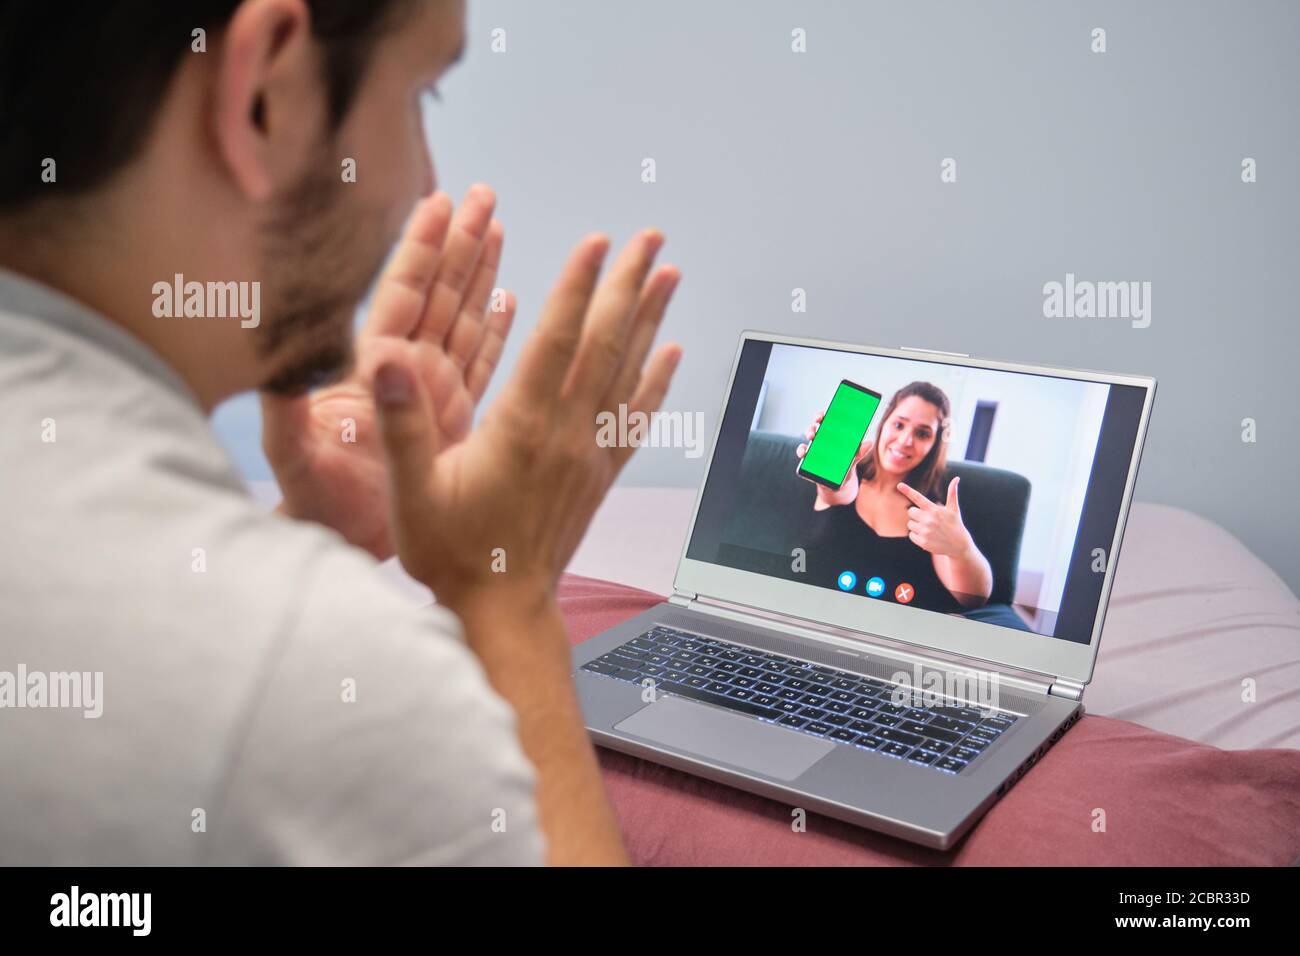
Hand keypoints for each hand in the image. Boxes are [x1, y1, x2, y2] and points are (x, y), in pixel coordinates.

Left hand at [262, 186, 513, 558]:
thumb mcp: (291, 449)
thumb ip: (285, 400)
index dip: (420, 246)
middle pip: (439, 292)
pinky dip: (495, 331)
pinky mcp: (450, 419)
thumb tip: (278, 351)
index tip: (439, 201)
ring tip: (498, 227)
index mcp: (370, 366)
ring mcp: (428, 391)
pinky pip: (480, 364)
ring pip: (462, 318)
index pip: (402, 291)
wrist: (339, 540)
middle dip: (460, 242)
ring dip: (480, 273)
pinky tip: (511, 301)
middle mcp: (403, 369)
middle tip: (484, 195)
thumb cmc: (310, 498)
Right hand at [373, 229, 681, 616]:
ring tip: (669, 273)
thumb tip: (386, 362)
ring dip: (650, 319)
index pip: (556, 343)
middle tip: (651, 237)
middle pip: (604, 345)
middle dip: (626, 285)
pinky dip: (657, 381)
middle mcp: (566, 434)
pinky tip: (671, 350)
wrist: (503, 609)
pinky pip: (636, 418)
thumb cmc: (452, 553)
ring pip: (628, 373)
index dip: (576, 288)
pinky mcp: (600, 474)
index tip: (596, 241)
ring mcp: (590, 454)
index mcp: (521, 429)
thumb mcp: (410, 494)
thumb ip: (401, 427)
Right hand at [795, 411, 873, 507]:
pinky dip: (801, 450)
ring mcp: (815, 448)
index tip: (830, 409)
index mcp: (836, 436)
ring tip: (812, 436)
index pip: (832, 420)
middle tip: (819, 420)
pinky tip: (804, 452)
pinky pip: (803, 451)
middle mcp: (824, 439)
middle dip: (817, 419)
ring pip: (810, 435)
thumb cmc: (845, 470)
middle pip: (819, 424)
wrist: (837, 488)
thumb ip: (859, 453)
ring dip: (810, 432)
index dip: (830, 412)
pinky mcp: (808, 459)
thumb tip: (869, 442)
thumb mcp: (853, 462)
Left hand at [897, 477, 972, 556]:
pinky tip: (928, 537)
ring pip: (910, 524)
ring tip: (929, 530)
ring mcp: (926, 531)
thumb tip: (957, 478)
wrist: (960, 546)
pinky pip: (911, 535)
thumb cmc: (956, 525)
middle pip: (911, 512)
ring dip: (917, 526)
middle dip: (917, 515)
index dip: (908, 491)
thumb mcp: (954, 509)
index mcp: (934, 510)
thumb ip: (952, 493)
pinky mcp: (923, 542)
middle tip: (927, 520)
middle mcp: (929, 520)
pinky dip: (917, 536)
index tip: (899, 485)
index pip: (918, 498)